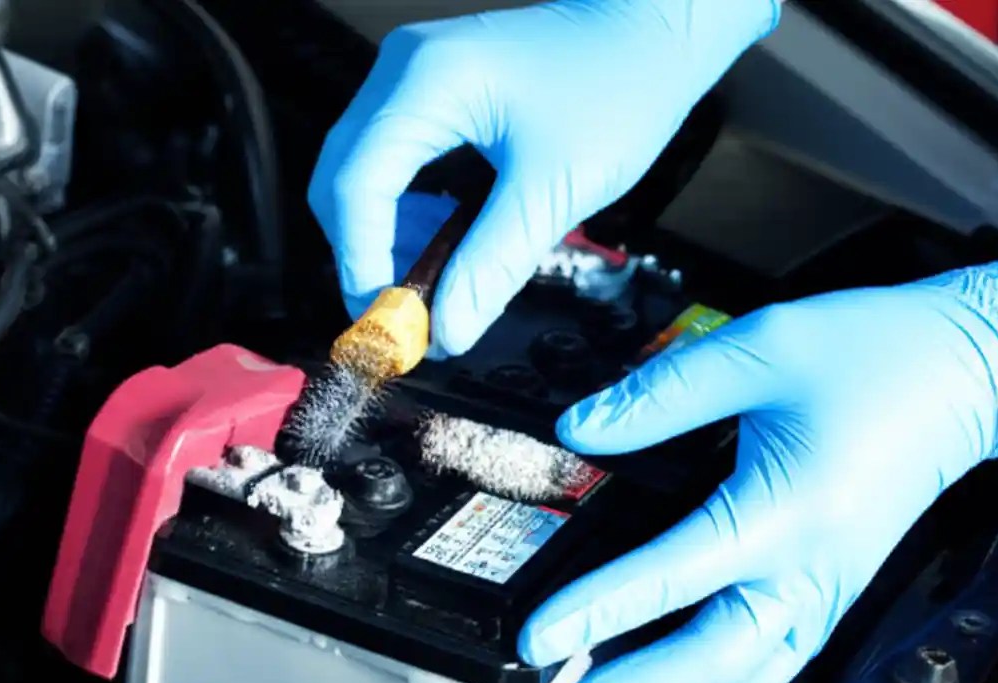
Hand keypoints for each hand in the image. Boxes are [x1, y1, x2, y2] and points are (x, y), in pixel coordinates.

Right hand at [307, 0, 779, 354]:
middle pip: (342, 178)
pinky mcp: (428, 90)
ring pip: (360, 172)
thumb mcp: (556, 190)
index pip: (356, 184)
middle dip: (365, 254)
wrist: (655, 32)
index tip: (387, 326)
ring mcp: (410, 77)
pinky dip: (404, 212)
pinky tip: (440, 246)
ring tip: (428, 291)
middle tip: (400, 320)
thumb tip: (448, 335)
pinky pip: (390, 160)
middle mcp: (401, 70)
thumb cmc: (621, 89)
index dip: (361, 262)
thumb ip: (493, 266)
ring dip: (384, 237)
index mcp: (426, 82)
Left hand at [518, 252, 997, 682]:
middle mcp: (812, 567)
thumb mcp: (756, 350)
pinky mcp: (831, 588)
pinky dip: (715, 682)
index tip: (540, 636)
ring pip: (748, 677)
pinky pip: (770, 657)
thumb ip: (660, 395)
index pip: (675, 577)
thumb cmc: (876, 356)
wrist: (964, 371)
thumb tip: (581, 429)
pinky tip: (671, 678)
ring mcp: (827, 587)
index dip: (599, 610)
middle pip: (717, 664)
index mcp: (789, 510)